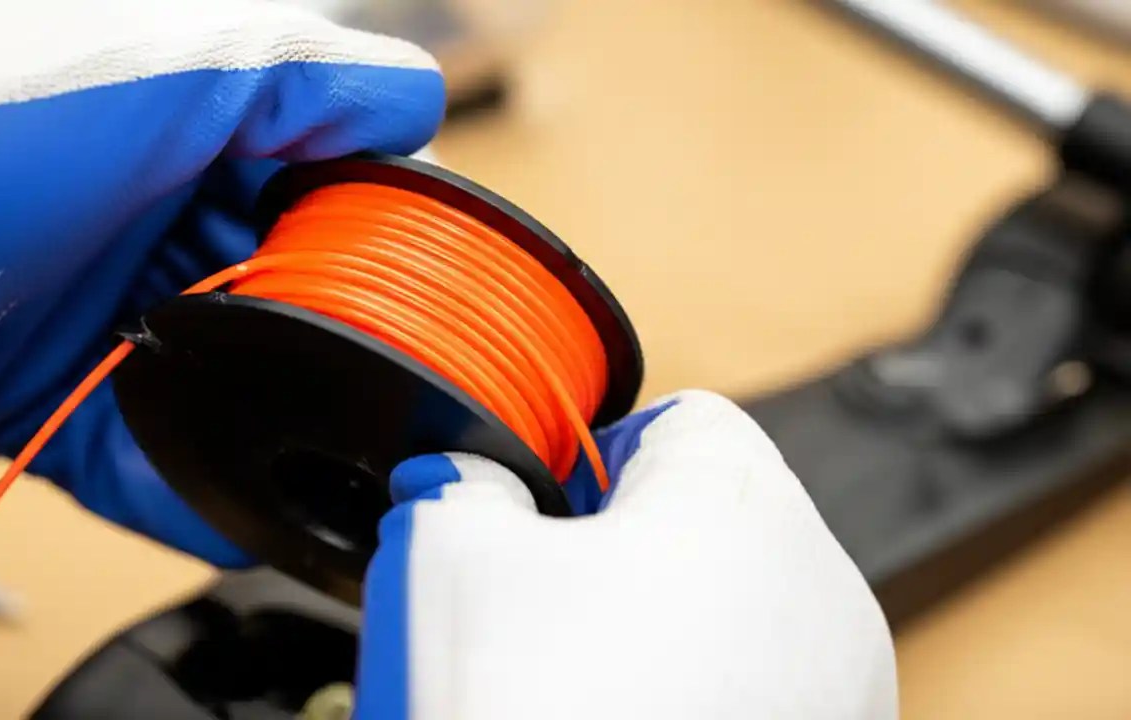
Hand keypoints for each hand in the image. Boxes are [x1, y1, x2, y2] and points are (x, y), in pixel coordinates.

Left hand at [0, 0, 443, 563]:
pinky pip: (135, 452)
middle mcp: (145, 200)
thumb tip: (420, 107)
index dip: (373, 228)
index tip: (411, 286)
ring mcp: (93, 298)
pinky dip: (178, 489)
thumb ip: (307, 78)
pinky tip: (221, 509)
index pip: (323, 171)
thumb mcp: (165, 67)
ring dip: (253, 428)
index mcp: (186, 113)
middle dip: (316, 344)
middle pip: (278, 288)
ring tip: (301, 465)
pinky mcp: (43, 387)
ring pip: (213, 380)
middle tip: (351, 385)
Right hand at [355, 391, 896, 718]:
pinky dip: (699, 698)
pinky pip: (757, 688)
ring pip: (732, 609)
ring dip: (659, 631)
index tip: (541, 520)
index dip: (589, 460)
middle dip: (620, 552)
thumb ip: (461, 480)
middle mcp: (820, 583)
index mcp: (740, 499)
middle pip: (707, 517)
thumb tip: (469, 475)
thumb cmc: (533, 717)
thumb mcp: (445, 557)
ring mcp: (841, 681)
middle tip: (546, 617)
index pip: (675, 420)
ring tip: (586, 688)